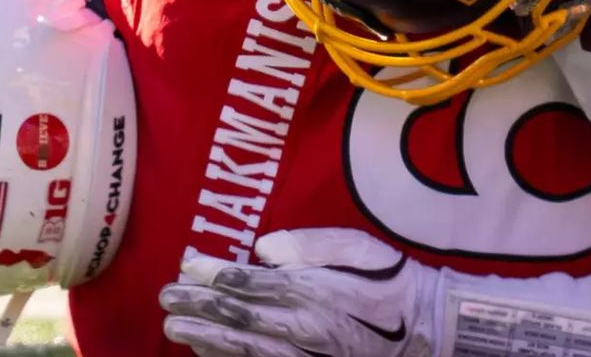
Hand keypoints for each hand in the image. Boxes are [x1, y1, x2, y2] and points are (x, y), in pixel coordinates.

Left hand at [162, 229, 441, 356]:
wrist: (424, 329)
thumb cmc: (389, 280)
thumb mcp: (360, 247)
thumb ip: (312, 244)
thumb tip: (263, 246)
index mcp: (315, 290)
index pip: (252, 282)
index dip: (215, 274)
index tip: (187, 264)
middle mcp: (305, 326)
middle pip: (240, 317)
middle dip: (199, 305)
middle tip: (166, 296)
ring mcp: (305, 356)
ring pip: (244, 348)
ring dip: (205, 336)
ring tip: (173, 326)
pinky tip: (206, 350)